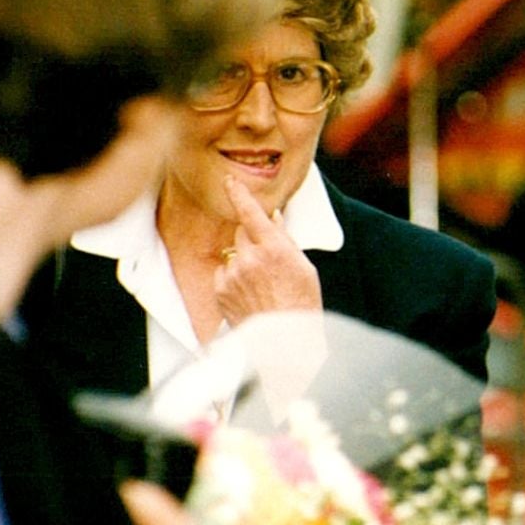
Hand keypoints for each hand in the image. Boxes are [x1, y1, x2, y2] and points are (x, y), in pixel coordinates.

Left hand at [214, 177, 321, 325]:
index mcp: (273, 248)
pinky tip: (250, 293)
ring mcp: (232, 274)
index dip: (239, 194)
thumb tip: (273, 217)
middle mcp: (249, 258)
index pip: (251, 212)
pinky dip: (234, 276)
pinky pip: (224, 271)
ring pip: (233, 252)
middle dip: (252, 238)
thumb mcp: (303, 267)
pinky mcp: (221, 290)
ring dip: (244, 259)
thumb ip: (284, 239)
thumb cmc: (302, 304)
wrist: (286, 342)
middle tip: (269, 260)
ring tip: (262, 283)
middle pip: (241, 232)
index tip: (230, 182)